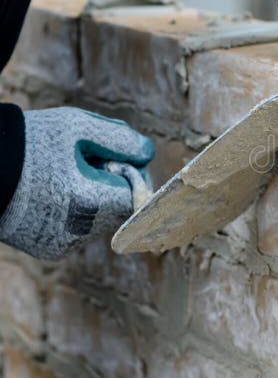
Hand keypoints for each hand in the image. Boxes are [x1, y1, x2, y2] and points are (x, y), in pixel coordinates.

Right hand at [0, 108, 153, 259]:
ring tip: (63, 177)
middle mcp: (79, 230)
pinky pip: (79, 230)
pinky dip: (75, 213)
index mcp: (90, 201)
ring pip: (100, 220)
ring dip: (94, 200)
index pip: (136, 194)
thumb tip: (148, 154)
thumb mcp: (78, 126)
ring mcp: (63, 244)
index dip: (128, 173)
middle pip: (119, 209)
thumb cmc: (29, 143)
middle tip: (83, 164)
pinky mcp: (50, 251)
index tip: (110, 158)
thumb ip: (120, 139)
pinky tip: (52, 194)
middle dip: (112, 186)